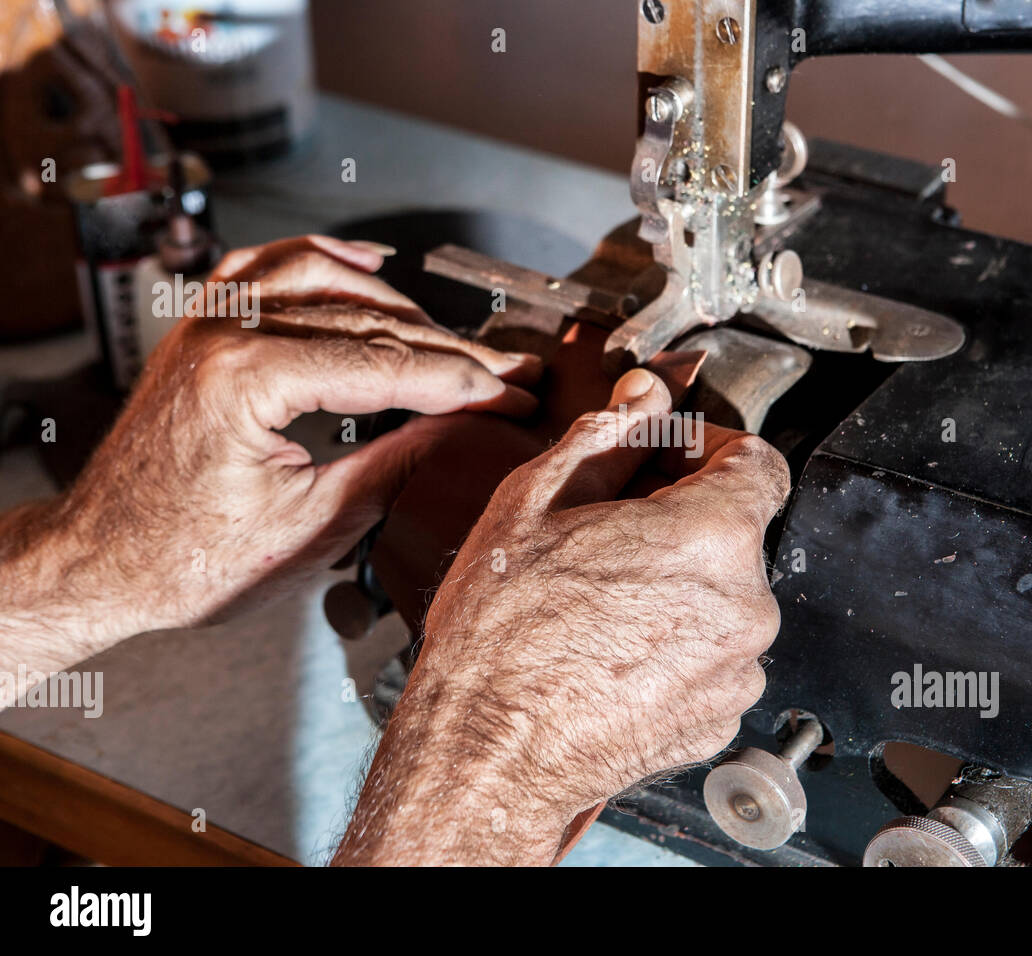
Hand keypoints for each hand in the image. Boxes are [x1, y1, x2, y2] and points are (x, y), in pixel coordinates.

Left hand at [0, 235, 539, 672]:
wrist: (100, 563)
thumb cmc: (184, 559)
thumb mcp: (310, 526)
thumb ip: (393, 465)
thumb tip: (461, 429)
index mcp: (247, 379)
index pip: (387, 366)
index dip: (463, 384)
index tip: (514, 395)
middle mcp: (225, 331)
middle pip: (369, 322)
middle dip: (451, 351)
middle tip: (511, 370)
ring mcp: (208, 321)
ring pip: (328, 279)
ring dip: (402, 308)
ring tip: (458, 341)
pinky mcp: (201, 327)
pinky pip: (268, 265)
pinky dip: (325, 260)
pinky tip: (369, 263)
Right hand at [335, 368, 789, 864]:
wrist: (487, 751)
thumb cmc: (501, 636)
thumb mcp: (534, 502)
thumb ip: (606, 436)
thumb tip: (644, 398)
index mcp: (710, 535)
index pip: (759, 462)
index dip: (712, 449)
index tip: (672, 459)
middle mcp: (745, 603)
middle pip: (736, 534)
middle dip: (682, 521)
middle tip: (609, 533)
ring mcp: (739, 669)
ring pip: (724, 598)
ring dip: (680, 587)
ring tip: (602, 604)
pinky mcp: (722, 717)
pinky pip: (715, 658)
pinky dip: (679, 645)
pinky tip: (615, 650)